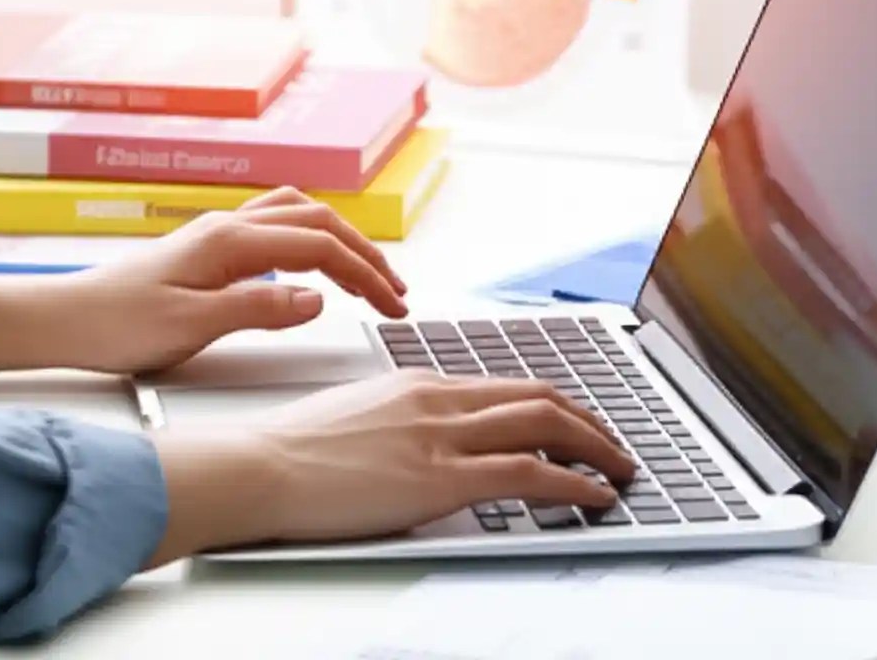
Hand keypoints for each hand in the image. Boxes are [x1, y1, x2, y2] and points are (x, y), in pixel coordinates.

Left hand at [69, 187, 409, 373]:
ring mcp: (221, 234)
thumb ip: (259, 308)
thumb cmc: (118, 324)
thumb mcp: (193, 325)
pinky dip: (313, 239)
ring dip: (343, 242)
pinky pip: (278, 226)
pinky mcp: (213, 248)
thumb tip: (317, 298)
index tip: (393, 306)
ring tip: (369, 275)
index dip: (365, 275)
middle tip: (396, 293)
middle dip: (367, 256)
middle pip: (321, 224)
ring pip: (302, 218)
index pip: (320, 248)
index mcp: (231, 242)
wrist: (65, 320)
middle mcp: (230, 227)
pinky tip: (316, 265)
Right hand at [148, 372, 637, 562]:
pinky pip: (526, 471)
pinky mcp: (439, 476)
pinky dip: (572, 481)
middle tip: (614, 444)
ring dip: (595, 447)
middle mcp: (439, 399)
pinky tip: (593, 494)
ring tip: (620, 469)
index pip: (508, 385)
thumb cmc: (294, 449)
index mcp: (421, 383)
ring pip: (544, 423)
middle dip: (589, 420)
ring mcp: (441, 435)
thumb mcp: (362, 414)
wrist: (256, 466)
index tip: (578, 421)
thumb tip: (433, 437)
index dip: (555, 404)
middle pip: (538, 396)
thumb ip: (407, 418)